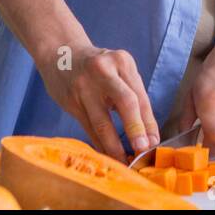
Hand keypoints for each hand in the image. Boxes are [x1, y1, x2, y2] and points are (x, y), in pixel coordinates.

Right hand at [37, 41, 157, 159]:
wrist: (60, 53)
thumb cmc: (97, 67)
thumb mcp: (118, 69)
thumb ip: (131, 94)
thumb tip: (147, 133)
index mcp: (122, 62)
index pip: (140, 96)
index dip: (149, 122)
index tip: (154, 142)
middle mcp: (104, 71)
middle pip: (125, 102)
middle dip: (136, 128)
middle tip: (142, 149)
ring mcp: (84, 86)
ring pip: (102, 122)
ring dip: (114, 145)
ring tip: (124, 160)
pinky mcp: (70, 100)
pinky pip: (87, 127)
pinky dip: (98, 143)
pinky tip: (106, 154)